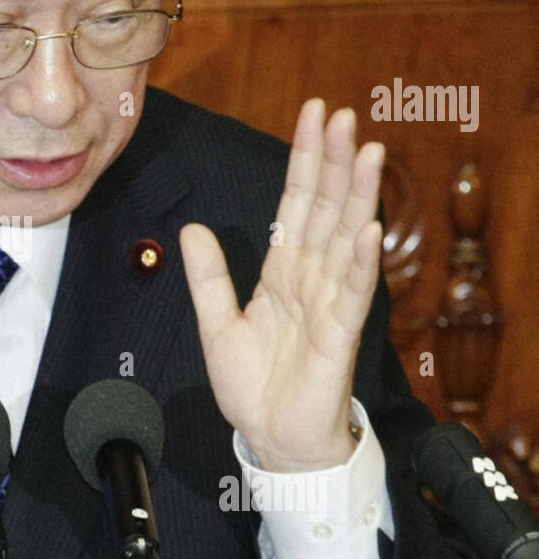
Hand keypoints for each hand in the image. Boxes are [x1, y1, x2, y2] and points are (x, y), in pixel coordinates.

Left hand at [178, 100, 383, 471]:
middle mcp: (311, 282)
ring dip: (356, 196)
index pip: (296, 205)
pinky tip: (367, 230)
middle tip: (344, 115)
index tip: (314, 116)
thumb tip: (191, 228)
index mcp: (283, 274)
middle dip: (334, 162)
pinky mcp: (338, 339)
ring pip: (344, 241)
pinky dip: (359, 263)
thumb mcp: (216, 324)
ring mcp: (328, 306)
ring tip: (367, 152)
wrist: (273, 442)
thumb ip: (208, 277)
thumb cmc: (255, 389)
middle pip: (325, 210)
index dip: (304, 161)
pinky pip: (351, 296)